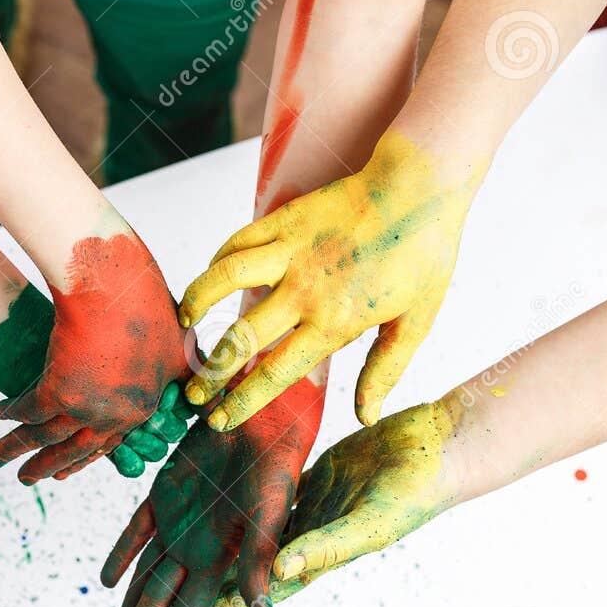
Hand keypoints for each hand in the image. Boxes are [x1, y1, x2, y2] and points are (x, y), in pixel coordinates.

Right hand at [0, 231, 194, 484]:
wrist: (117, 282)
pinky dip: (12, 415)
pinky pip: (28, 411)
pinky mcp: (58, 390)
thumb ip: (192, 376)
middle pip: (73, 451)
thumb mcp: (183, 348)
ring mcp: (87, 407)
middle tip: (26, 479)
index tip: (63, 472)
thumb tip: (212, 398)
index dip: (83, 458)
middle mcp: (114, 417)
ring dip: (15, 450)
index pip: (109, 444)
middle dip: (45, 467)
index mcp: (142, 409)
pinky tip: (2, 415)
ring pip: (44, 437)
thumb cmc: (151, 304)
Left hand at [101, 375, 324, 606]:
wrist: (262, 413)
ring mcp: (178, 521)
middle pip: (156, 603)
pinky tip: (107, 580)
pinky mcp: (167, 492)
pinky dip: (122, 554)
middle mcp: (194, 546)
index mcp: (216, 558)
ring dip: (129, 606)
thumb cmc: (274, 461)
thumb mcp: (268, 512)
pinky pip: (138, 531)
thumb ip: (261, 559)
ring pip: (144, 575)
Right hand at [180, 131, 474, 428]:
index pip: (275, 373)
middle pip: (240, 339)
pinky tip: (209, 279)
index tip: (220, 420)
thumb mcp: (415, 322)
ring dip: (197, 303)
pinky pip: (237, 242)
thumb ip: (384, 370)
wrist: (420, 187)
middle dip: (211, 373)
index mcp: (334, 322)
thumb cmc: (424, 255)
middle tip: (193, 393)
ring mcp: (290, 252)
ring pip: (224, 279)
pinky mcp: (285, 221)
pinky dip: (216, 262)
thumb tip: (365, 417)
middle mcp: (304, 290)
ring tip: (182, 324)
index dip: (242, 402)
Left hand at [205, 400, 459, 606]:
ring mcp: (310, 508)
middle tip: (172, 590)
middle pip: (251, 564)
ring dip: (226, 540)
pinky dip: (246, 500)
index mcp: (319, 555)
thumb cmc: (413, 492)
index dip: (227, 604)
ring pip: (256, 530)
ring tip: (187, 547)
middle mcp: (309, 536)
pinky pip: (271, 493)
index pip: (262, 588)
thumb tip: (275, 573)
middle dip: (215, 578)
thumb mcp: (367, 523)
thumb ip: (323, 546)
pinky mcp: (314, 478)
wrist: (438, 450)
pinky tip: (218, 496)